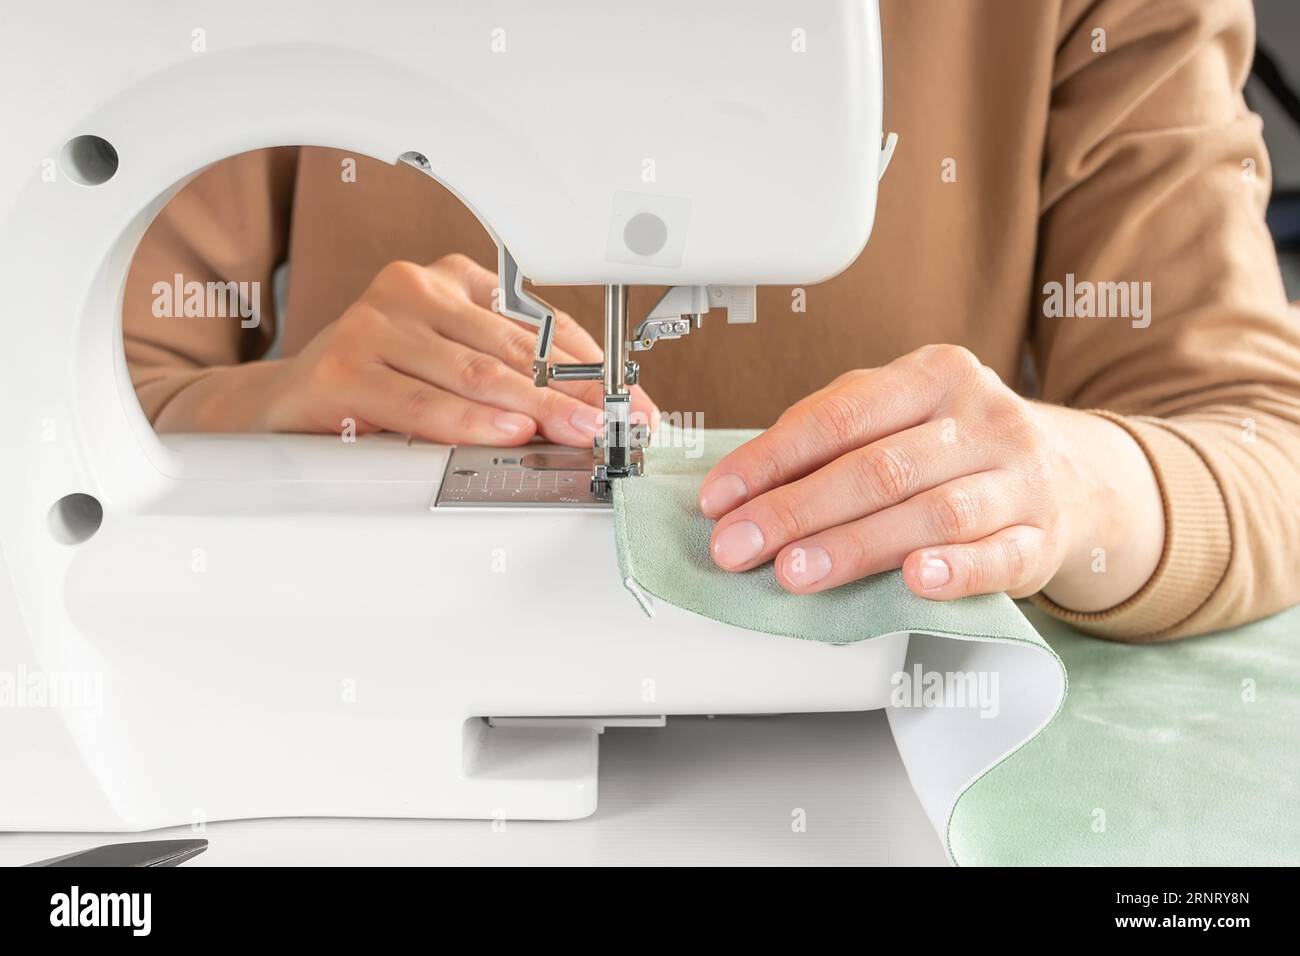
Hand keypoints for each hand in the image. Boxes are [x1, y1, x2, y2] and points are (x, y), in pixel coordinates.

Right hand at [156, 254, 657, 444]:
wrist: (283, 402)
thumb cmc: (377, 382)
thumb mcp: (449, 366)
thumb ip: (509, 378)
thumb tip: (584, 413)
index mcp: (449, 280)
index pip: (538, 322)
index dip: (591, 366)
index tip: (628, 402)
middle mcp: (412, 289)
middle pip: (512, 347)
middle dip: (570, 392)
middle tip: (609, 422)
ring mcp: (373, 324)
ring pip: (470, 372)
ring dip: (530, 407)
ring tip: (572, 431)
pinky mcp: (342, 369)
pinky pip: (420, 403)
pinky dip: (467, 421)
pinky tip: (504, 431)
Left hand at [697, 344, 1163, 610]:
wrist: (1075, 476)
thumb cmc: (956, 448)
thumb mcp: (901, 419)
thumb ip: (832, 442)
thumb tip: (739, 492)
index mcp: (934, 375)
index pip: (838, 415)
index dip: (771, 460)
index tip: (719, 499)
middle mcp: (981, 418)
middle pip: (877, 468)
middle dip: (796, 511)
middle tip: (738, 546)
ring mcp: (1019, 477)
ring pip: (929, 513)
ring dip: (855, 546)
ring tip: (796, 572)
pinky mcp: (1043, 536)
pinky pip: (998, 555)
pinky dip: (955, 570)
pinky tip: (915, 580)